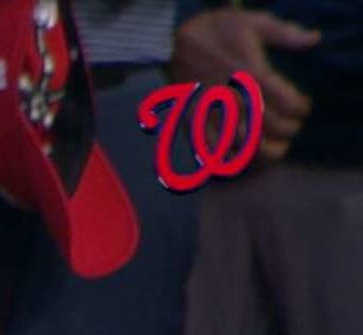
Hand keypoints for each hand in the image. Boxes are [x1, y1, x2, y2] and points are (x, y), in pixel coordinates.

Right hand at [170, 9, 322, 161]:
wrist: (170, 43)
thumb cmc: (214, 31)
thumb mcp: (252, 23)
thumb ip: (285, 33)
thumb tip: (314, 40)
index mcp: (254, 77)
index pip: (291, 105)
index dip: (302, 109)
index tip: (302, 107)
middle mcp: (238, 100)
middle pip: (276, 129)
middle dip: (289, 130)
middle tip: (290, 126)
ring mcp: (216, 117)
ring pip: (250, 148)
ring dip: (267, 152)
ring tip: (275, 147)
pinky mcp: (197, 127)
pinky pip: (218, 153)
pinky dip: (234, 161)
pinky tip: (244, 157)